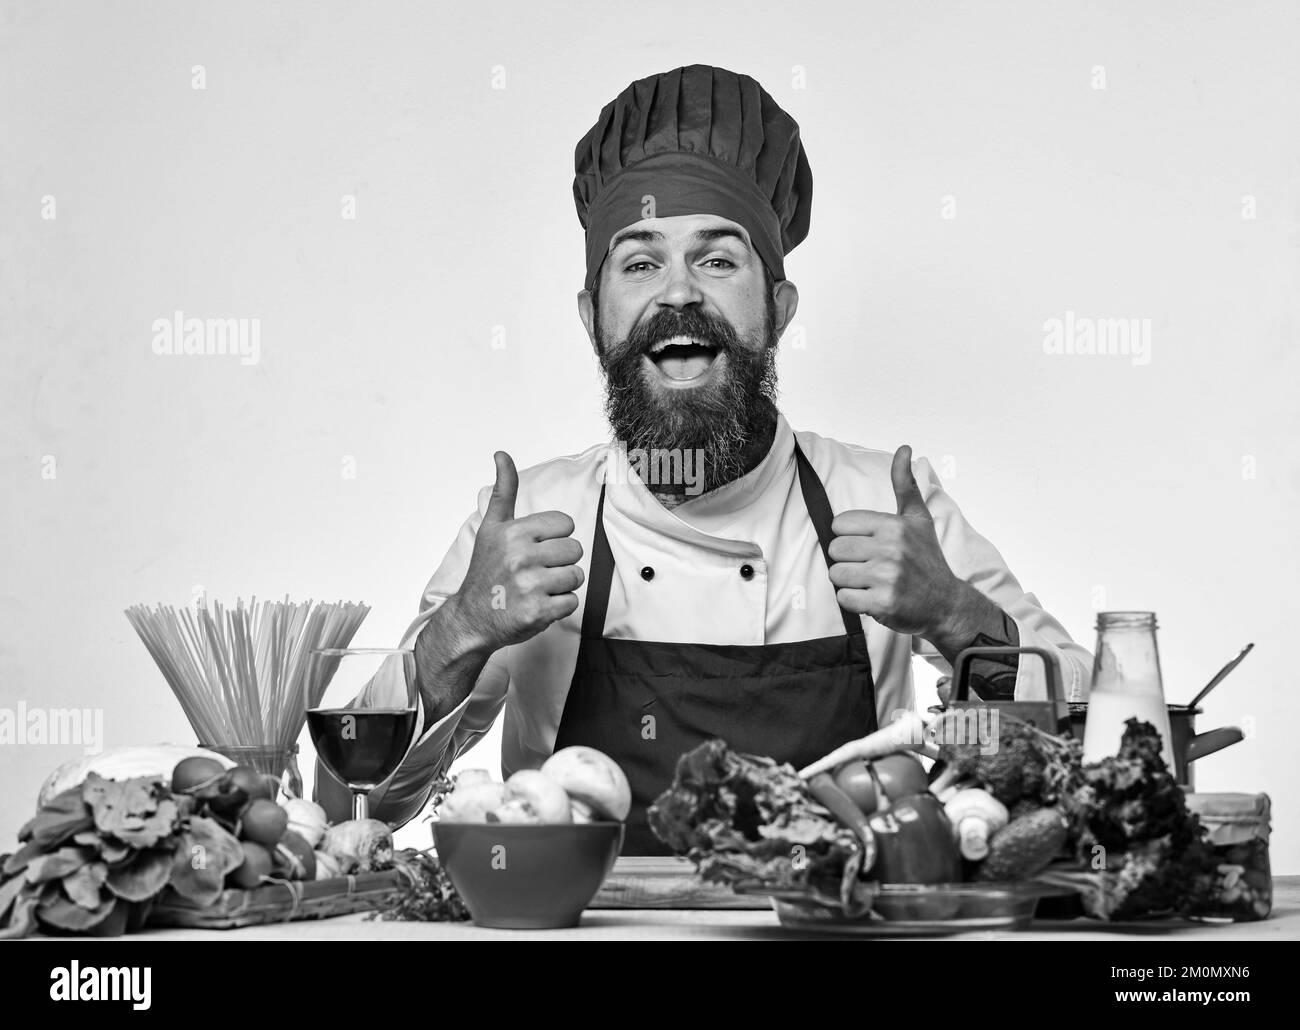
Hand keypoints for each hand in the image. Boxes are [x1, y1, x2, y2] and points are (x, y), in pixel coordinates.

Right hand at [445, 451, 583, 653]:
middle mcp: (521, 557)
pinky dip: (558, 607)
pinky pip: (572, 602)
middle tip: (534, 572)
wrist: (470, 618)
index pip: (566, 524)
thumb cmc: (485, 572)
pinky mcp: (538, 612)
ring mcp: (530, 586)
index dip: (554, 538)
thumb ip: (504, 491)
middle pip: (575, 550)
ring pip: (576, 576)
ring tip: (536, 588)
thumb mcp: (492, 527)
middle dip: (560, 562)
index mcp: (514, 532)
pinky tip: (536, 605)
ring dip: (561, 585)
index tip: (534, 549)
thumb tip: (502, 454)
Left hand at [827, 444, 967, 640]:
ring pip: (836, 574)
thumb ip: (905, 484)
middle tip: (871, 567)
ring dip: (850, 582)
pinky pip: (845, 599)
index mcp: (894, 525)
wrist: (946, 603)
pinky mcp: (883, 603)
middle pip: (835, 550)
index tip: (870, 546)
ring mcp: (887, 577)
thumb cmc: (927, 559)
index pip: (840, 525)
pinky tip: (874, 598)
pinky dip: (855, 602)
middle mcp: (891, 549)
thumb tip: (904, 448)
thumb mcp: (918, 518)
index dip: (850, 537)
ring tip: (873, 582)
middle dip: (848, 561)